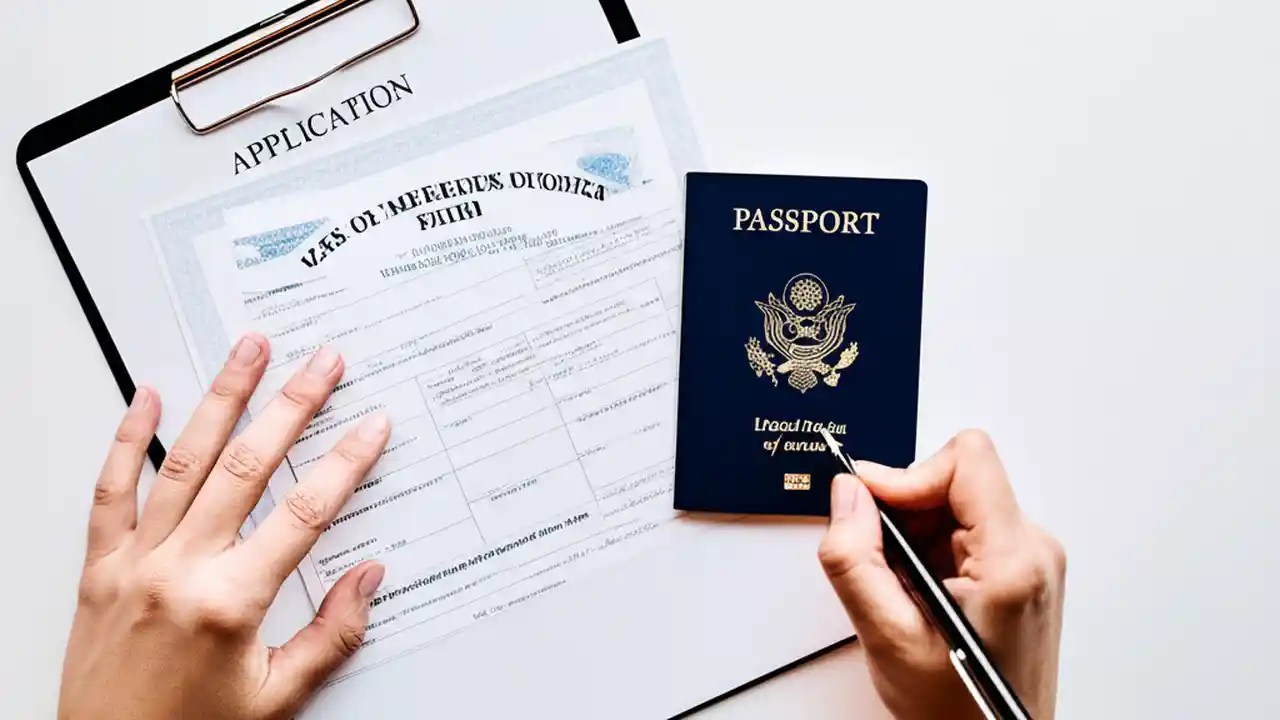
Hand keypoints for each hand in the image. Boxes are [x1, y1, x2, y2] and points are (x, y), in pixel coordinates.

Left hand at [59, 335, 390, 719]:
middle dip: (293, 405)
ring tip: (249, 351)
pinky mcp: (98, 568)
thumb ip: (331, 636)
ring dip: (223, 398)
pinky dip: (125, 438)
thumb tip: (369, 580)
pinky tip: (145, 396)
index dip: (346, 463)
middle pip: (247, 467)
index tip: (372, 426)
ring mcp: (135, 562)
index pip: (305, 514)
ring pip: (183, 461)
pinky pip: (109, 490)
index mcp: (231, 603)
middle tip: (323, 364)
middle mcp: (180, 570)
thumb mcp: (278, 699)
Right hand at [818, 430, 1065, 719]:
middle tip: (883, 559)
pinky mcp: (1020, 569)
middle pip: (959, 478)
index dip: (908, 474)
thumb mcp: (887, 637)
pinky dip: (930, 550)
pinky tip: (920, 592)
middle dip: (907, 510)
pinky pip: (964, 529)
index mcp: (1013, 563)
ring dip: (916, 534)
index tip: (870, 502)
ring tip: (903, 588)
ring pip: (957, 502)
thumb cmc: (958, 714)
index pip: (967, 459)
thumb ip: (855, 559)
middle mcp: (1034, 551)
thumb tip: (848, 496)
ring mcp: (1031, 560)